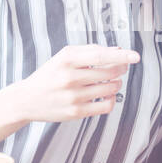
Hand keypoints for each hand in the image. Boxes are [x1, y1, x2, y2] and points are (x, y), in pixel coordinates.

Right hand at [7, 45, 139, 123]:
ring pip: (110, 89)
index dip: (120, 55)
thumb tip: (117, 50)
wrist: (27, 99)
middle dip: (121, 69)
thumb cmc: (49, 75)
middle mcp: (69, 78)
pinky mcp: (76, 112)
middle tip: (122, 67)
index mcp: (66, 60)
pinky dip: (112, 99)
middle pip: (109, 72)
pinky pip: (105, 106)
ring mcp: (73, 96)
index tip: (135, 56)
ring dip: (117, 83)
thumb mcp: (63, 57)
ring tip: (113, 81)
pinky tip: (108, 95)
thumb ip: (89, 51)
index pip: (100, 56)